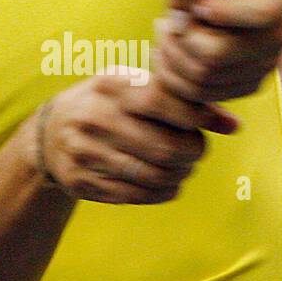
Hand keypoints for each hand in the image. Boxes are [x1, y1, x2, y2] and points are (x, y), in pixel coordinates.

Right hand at [33, 68, 239, 204]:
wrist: (47, 134)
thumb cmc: (108, 105)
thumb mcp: (134, 88)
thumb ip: (182, 99)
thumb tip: (233, 125)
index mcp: (109, 85)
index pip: (162, 100)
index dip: (196, 115)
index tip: (211, 123)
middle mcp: (93, 117)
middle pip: (164, 147)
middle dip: (192, 153)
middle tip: (196, 151)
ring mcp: (85, 152)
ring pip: (153, 175)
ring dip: (179, 175)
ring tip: (183, 167)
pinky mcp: (82, 182)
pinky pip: (137, 195)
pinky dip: (163, 192)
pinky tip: (167, 183)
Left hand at [153, 0, 281, 103]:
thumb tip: (190, 4)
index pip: (262, 13)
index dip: (223, 12)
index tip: (198, 5)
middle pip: (220, 53)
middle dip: (181, 39)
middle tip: (167, 22)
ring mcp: (268, 64)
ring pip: (206, 77)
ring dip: (172, 57)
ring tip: (164, 35)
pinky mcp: (250, 85)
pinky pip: (203, 94)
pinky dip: (176, 77)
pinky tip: (169, 54)